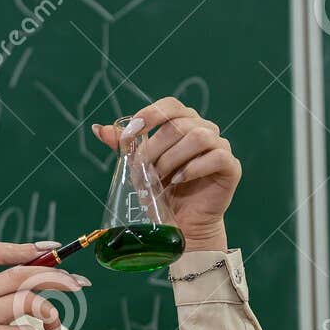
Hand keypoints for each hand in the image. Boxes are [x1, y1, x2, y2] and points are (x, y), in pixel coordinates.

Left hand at [92, 96, 240, 249]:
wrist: (181, 225)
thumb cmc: (161, 192)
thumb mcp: (139, 167)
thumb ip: (124, 146)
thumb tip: (99, 128)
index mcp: (184, 123)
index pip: (170, 105)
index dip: (150, 114)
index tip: (132, 134)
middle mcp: (204, 129)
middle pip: (180, 123)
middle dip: (155, 147)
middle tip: (143, 169)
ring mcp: (220, 147)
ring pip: (198, 136)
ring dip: (172, 158)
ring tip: (161, 177)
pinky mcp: (231, 167)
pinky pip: (217, 156)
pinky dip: (194, 168)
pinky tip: (179, 181)